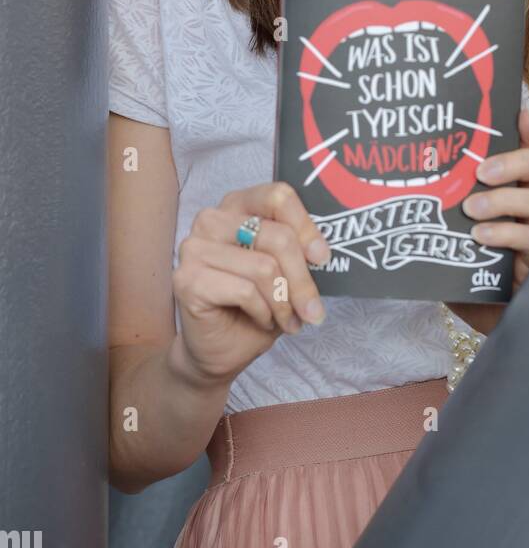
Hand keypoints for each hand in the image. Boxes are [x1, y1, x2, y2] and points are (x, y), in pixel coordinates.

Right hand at [172, 182, 331, 388]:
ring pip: (264, 267)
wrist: (218, 350)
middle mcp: (211, 220)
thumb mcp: (285, 273)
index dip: (306, 228)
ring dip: (283, 302)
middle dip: (302, 281)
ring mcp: (194, 248)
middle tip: (312, 311)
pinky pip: (244, 291)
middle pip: (277, 236)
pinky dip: (263, 312)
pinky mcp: (187, 279)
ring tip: (286, 320)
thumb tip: (321, 251)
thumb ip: (298, 252)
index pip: (278, 197)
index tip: (322, 258)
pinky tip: (261, 321)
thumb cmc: (254, 307)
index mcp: (237, 206)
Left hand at [462, 107, 528, 296]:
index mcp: (514, 188)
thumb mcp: (451, 222)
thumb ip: (444, 196)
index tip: (519, 113)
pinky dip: (505, 234)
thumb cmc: (463, 259)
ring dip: (506, 200)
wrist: (474, 310)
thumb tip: (404, 166)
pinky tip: (480, 237)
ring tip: (472, 209)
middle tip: (482, 171)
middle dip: (518, 161)